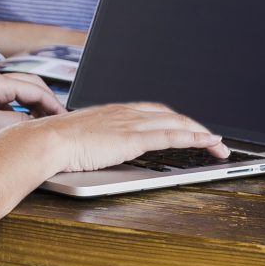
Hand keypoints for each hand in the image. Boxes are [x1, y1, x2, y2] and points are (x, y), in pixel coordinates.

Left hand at [0, 74, 61, 143]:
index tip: (64, 118)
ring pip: (20, 95)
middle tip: (60, 120)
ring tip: (44, 123)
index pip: (37, 89)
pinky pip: (8, 103)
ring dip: (35, 107)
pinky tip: (21, 126)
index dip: (54, 104)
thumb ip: (14, 123)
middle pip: (32, 88)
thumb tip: (33, 126)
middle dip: (48, 103)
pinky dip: (21, 112)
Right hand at [33, 102, 223, 174]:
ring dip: (202, 133)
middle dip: (195, 126)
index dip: (175, 119)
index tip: (188, 128)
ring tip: (218, 145)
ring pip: (177, 123)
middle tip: (212, 140)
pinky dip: (194, 137)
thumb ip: (94, 144)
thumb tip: (95, 153)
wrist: (45, 142)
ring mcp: (130, 123)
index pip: (154, 112)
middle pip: (171, 115)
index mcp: (114, 112)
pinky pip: (171, 136)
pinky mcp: (132, 138)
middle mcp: (126, 113)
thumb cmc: (54, 144)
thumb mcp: (80, 140)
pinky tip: (207, 142)